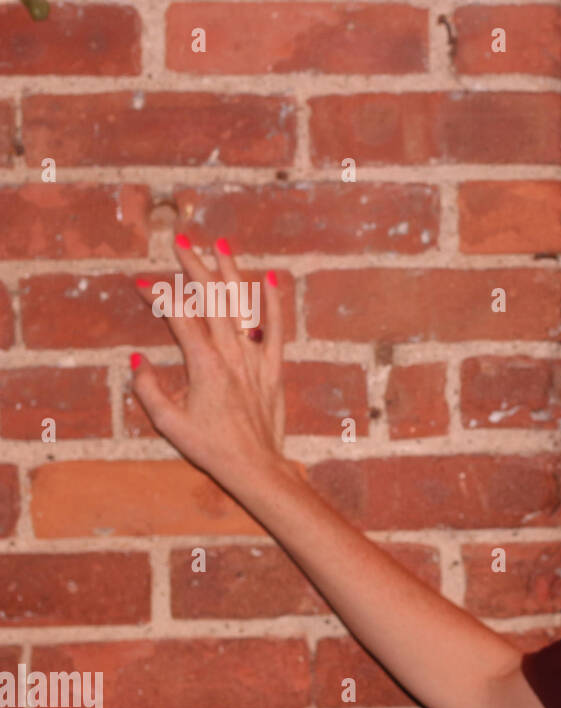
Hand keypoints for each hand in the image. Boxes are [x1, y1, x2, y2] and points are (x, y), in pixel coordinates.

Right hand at [129, 234, 287, 487]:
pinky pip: (277, 329)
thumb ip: (148, 389)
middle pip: (212, 300)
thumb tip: (136, 361)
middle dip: (195, 267)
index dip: (161, 297)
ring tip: (221, 244)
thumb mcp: (168, 423)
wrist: (255, 466)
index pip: (179, 318)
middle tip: (181, 241)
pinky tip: (272, 279)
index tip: (144, 283)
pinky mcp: (274, 369)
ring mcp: (256, 360)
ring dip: (231, 273)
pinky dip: (275, 303)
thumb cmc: (210, 448)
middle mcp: (232, 355)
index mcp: (204, 365)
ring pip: (243, 307)